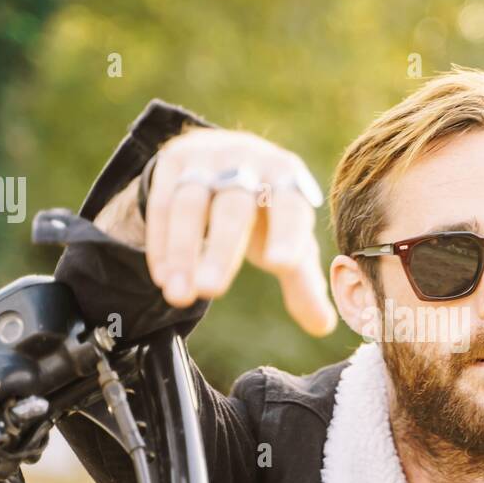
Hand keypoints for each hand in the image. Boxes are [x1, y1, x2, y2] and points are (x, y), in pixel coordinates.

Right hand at [124, 126, 335, 335]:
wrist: (221, 157)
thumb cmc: (264, 208)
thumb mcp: (286, 237)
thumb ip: (302, 280)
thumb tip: (323, 326)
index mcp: (288, 178)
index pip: (291, 205)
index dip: (287, 233)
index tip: (282, 265)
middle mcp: (249, 162)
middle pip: (233, 207)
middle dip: (221, 250)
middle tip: (210, 291)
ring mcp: (207, 159)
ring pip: (190, 205)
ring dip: (181, 252)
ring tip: (179, 296)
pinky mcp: (174, 162)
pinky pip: (162, 204)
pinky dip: (160, 243)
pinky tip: (164, 278)